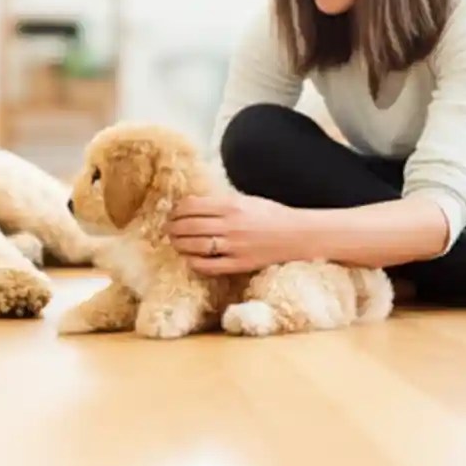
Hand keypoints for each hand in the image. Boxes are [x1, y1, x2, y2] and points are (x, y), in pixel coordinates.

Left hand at [164, 194, 302, 274]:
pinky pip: (209, 266)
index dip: (177, 210)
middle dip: (173, 227)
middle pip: (189, 226)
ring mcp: (234, 246)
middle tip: (168, 229)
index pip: (192, 206)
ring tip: (174, 242)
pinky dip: (194, 262)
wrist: (298, 235)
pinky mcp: (239, 264)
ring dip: (179, 244)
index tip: (173, 213)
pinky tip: (189, 259)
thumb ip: (222, 202)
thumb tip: (194, 205)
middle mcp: (231, 225)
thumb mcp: (247, 200)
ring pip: (195, 246)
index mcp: (232, 205)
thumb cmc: (272, 215)